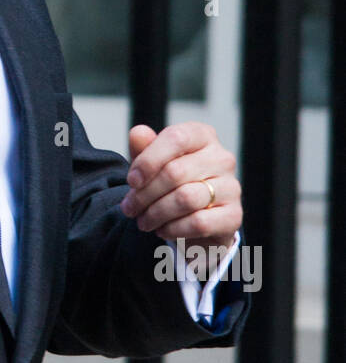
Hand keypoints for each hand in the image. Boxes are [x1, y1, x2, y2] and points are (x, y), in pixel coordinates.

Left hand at [119, 122, 241, 256]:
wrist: (196, 219)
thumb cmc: (171, 183)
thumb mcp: (153, 163)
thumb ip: (144, 148)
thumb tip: (137, 133)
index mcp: (202, 136)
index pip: (176, 138)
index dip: (148, 160)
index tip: (131, 181)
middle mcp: (222, 158)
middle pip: (175, 172)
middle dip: (145, 194)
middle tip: (129, 208)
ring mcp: (231, 187)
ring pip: (185, 199)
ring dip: (155, 214)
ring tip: (143, 221)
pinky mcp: (234, 215)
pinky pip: (198, 223)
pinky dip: (173, 229)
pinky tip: (162, 230)